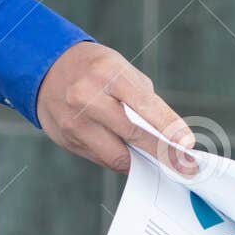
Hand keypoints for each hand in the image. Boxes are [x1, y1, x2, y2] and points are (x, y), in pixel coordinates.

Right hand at [37, 42, 199, 175]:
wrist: (46, 68)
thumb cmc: (94, 68)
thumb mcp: (120, 68)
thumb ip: (143, 100)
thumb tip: (168, 136)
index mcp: (107, 73)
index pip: (144, 104)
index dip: (169, 126)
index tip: (188, 144)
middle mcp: (87, 97)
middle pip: (133, 134)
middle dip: (162, 152)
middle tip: (184, 166)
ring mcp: (74, 121)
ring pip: (117, 155)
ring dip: (140, 159)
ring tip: (158, 160)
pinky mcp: (67, 139)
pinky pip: (101, 158)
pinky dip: (119, 158)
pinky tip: (130, 154)